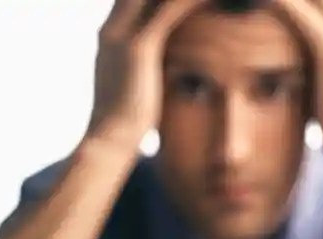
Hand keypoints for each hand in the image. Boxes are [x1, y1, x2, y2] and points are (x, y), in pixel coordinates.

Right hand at [85, 0, 205, 151]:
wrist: (109, 141)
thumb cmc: (126, 120)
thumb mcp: (135, 83)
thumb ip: (145, 66)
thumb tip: (160, 68)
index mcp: (111, 35)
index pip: (135, 0)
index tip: (189, 3)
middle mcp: (112, 28)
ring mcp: (122, 35)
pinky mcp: (139, 47)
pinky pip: (168, 11)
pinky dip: (191, 2)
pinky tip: (213, 0)